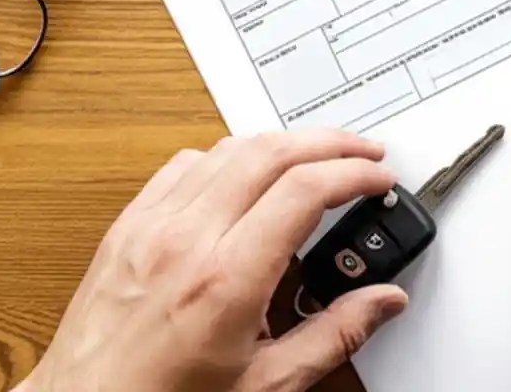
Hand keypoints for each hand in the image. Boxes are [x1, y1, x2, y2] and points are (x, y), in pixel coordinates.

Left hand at [16, 130, 407, 391]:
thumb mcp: (266, 386)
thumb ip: (334, 336)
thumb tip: (384, 301)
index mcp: (226, 280)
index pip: (303, 190)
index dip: (354, 172)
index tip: (379, 178)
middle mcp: (185, 240)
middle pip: (270, 151)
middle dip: (328, 142)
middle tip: (363, 152)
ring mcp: (150, 226)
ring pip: (227, 148)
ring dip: (280, 143)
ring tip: (313, 158)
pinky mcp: (127, 226)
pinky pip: (182, 165)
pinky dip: (226, 157)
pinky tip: (244, 177)